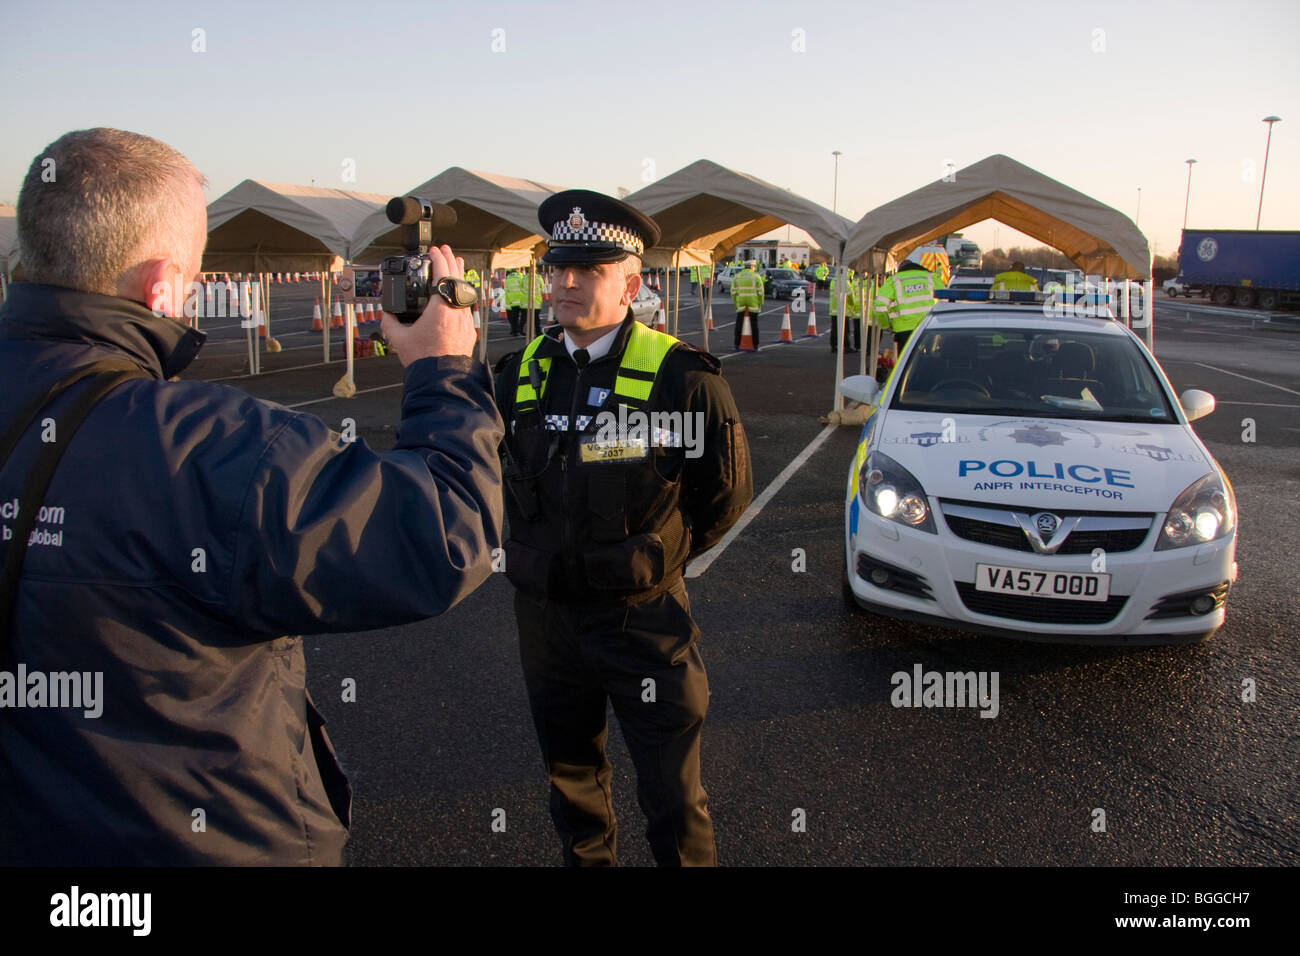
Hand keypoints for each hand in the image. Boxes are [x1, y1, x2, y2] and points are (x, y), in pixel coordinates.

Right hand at [380, 244, 477, 365]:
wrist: (441, 379)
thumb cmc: (423, 360)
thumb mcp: (399, 339)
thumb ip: (390, 323)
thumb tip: (386, 314)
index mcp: (440, 310)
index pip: (443, 275)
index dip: (438, 259)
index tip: (433, 251)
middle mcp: (456, 312)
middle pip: (457, 278)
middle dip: (450, 261)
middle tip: (444, 250)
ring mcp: (465, 321)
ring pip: (464, 292)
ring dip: (458, 276)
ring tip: (454, 264)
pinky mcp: (469, 330)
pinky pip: (466, 305)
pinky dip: (461, 293)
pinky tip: (457, 292)